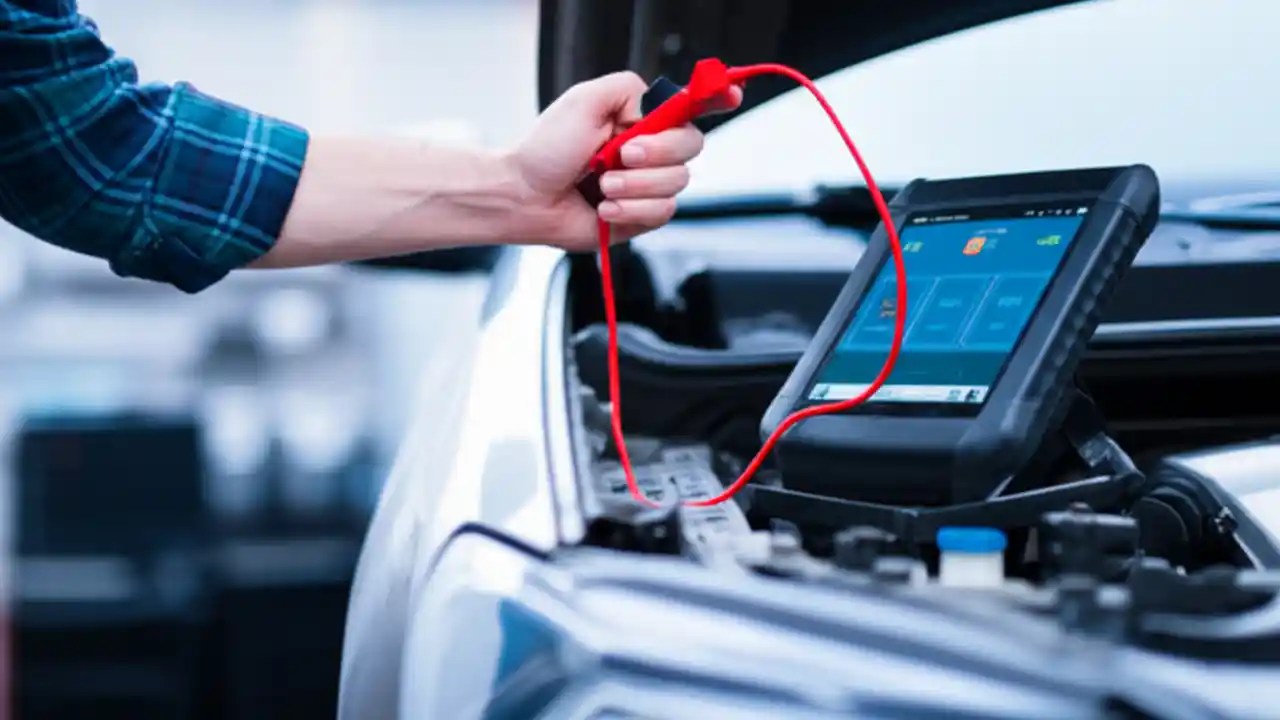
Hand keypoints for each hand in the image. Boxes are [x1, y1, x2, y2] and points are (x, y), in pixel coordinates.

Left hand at [507, 71, 741, 251]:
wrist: (525, 194)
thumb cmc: (547, 149)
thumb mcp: (585, 100)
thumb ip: (627, 90)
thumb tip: (660, 107)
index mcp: (642, 120)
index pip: (692, 108)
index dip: (719, 101)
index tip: (730, 98)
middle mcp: (651, 152)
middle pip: (692, 147)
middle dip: (657, 153)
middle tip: (620, 155)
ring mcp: (648, 186)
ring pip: (676, 185)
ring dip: (636, 185)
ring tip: (602, 184)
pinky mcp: (641, 218)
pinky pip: (661, 213)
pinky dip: (631, 209)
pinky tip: (604, 207)